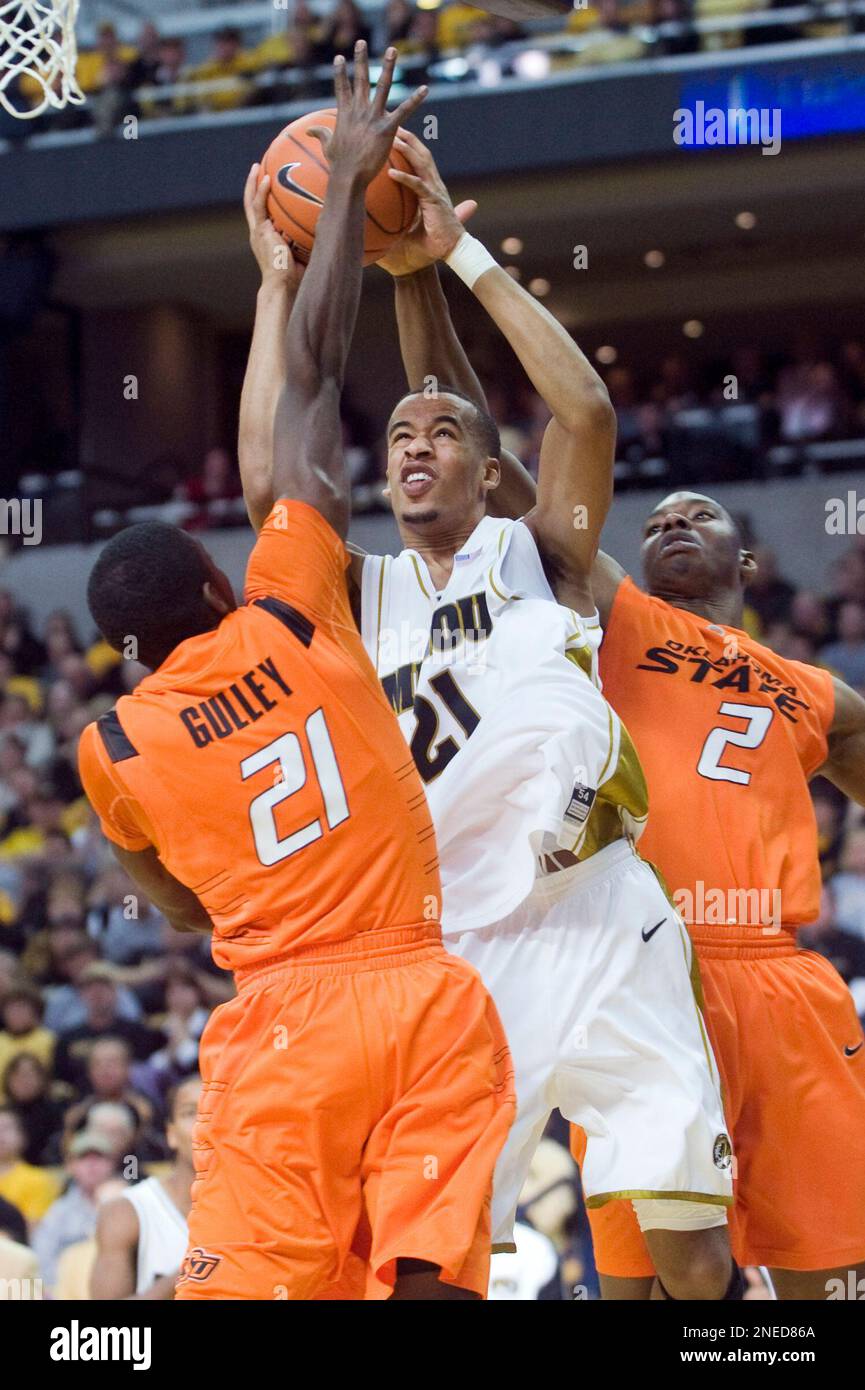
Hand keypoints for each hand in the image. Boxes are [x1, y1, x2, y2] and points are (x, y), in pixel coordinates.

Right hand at [243, 163, 303, 290]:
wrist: (283, 287)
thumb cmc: (297, 278)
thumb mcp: (305, 253)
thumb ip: (312, 240)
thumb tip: (334, 228)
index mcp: (268, 238)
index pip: (264, 214)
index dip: (265, 199)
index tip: (271, 185)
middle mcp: (260, 233)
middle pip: (253, 204)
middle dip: (255, 185)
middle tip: (258, 169)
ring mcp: (258, 232)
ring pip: (251, 201)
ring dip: (253, 182)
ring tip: (257, 166)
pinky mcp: (259, 232)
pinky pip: (258, 206)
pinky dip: (261, 191)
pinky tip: (267, 178)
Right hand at [308, 42, 426, 188]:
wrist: (349, 176)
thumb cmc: (338, 164)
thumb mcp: (328, 145)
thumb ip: (320, 133)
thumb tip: (308, 130)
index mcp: (345, 113)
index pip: (341, 87)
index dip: (340, 72)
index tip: (339, 57)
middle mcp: (359, 110)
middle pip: (360, 79)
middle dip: (360, 59)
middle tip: (361, 42)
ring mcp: (373, 117)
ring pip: (383, 86)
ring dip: (388, 67)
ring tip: (392, 50)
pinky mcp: (387, 128)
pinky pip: (404, 111)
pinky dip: (415, 100)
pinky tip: (425, 89)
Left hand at [378, 127, 476, 275]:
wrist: (451, 253)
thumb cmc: (430, 243)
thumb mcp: (410, 226)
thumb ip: (398, 216)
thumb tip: (378, 217)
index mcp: (431, 187)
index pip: (420, 160)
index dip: (409, 144)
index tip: (394, 132)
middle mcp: (435, 185)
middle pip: (421, 154)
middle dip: (408, 137)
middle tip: (391, 123)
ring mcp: (436, 192)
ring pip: (421, 164)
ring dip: (406, 150)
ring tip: (391, 139)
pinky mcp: (435, 203)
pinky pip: (418, 187)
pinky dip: (405, 178)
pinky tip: (391, 172)